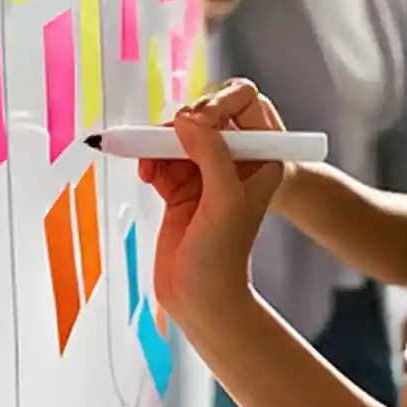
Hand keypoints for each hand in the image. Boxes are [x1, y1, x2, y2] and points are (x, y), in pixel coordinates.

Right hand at [138, 80, 286, 319]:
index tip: (189, 121)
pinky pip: (162, 161)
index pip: (242, 113)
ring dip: (160, 147)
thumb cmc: (223, 255)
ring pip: (179, 141)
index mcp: (260, 162)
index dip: (213, 109)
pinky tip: (146, 174)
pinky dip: (151, 161)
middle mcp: (235, 166)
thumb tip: (186, 118)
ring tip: (149, 164)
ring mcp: (206, 178)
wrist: (199, 297)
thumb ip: (210, 153)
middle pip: (204, 123)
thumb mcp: (224, 199)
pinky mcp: (182, 190)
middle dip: (180, 129)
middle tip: (161, 139)